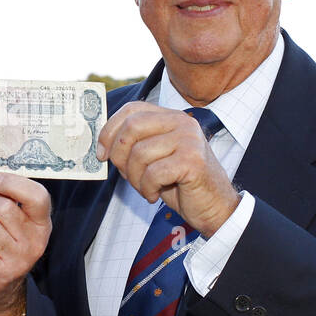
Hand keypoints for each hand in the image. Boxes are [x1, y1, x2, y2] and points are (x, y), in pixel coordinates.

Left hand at [96, 101, 239, 236]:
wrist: (214, 205)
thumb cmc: (180, 183)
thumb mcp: (154, 158)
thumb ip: (134, 145)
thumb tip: (103, 146)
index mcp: (171, 117)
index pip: (132, 109)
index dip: (109, 130)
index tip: (101, 154)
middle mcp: (182, 123)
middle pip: (132, 128)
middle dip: (119, 156)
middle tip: (125, 175)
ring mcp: (189, 140)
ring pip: (140, 154)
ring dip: (134, 178)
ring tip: (145, 188)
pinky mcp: (192, 161)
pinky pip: (153, 173)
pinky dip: (147, 188)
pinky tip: (154, 195)